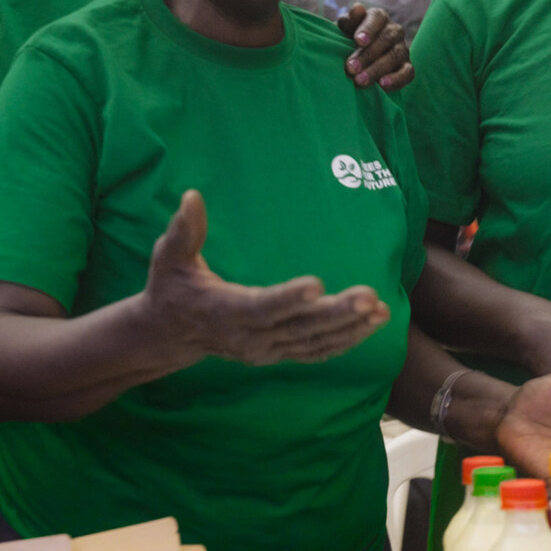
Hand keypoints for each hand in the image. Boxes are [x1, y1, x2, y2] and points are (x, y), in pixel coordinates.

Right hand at [140, 191, 388, 365]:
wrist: (168, 335)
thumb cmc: (170, 288)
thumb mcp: (168, 258)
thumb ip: (183, 231)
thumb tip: (192, 196)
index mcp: (224, 311)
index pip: (261, 307)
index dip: (288, 298)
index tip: (318, 285)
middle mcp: (248, 337)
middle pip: (298, 328)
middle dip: (337, 314)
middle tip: (370, 297)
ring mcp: (265, 350)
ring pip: (313, 343)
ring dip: (350, 329)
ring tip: (382, 310)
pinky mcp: (276, 354)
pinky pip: (315, 352)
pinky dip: (345, 342)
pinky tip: (371, 326)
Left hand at [337, 4, 414, 90]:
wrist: (356, 59)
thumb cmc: (348, 40)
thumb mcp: (345, 29)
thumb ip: (350, 20)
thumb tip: (358, 8)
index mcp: (379, 18)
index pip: (377, 18)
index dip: (368, 29)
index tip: (357, 41)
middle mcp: (394, 31)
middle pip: (386, 39)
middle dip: (368, 54)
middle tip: (351, 68)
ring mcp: (402, 49)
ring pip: (396, 56)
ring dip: (377, 69)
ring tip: (360, 81)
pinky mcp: (407, 67)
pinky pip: (408, 72)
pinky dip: (396, 79)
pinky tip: (382, 86)